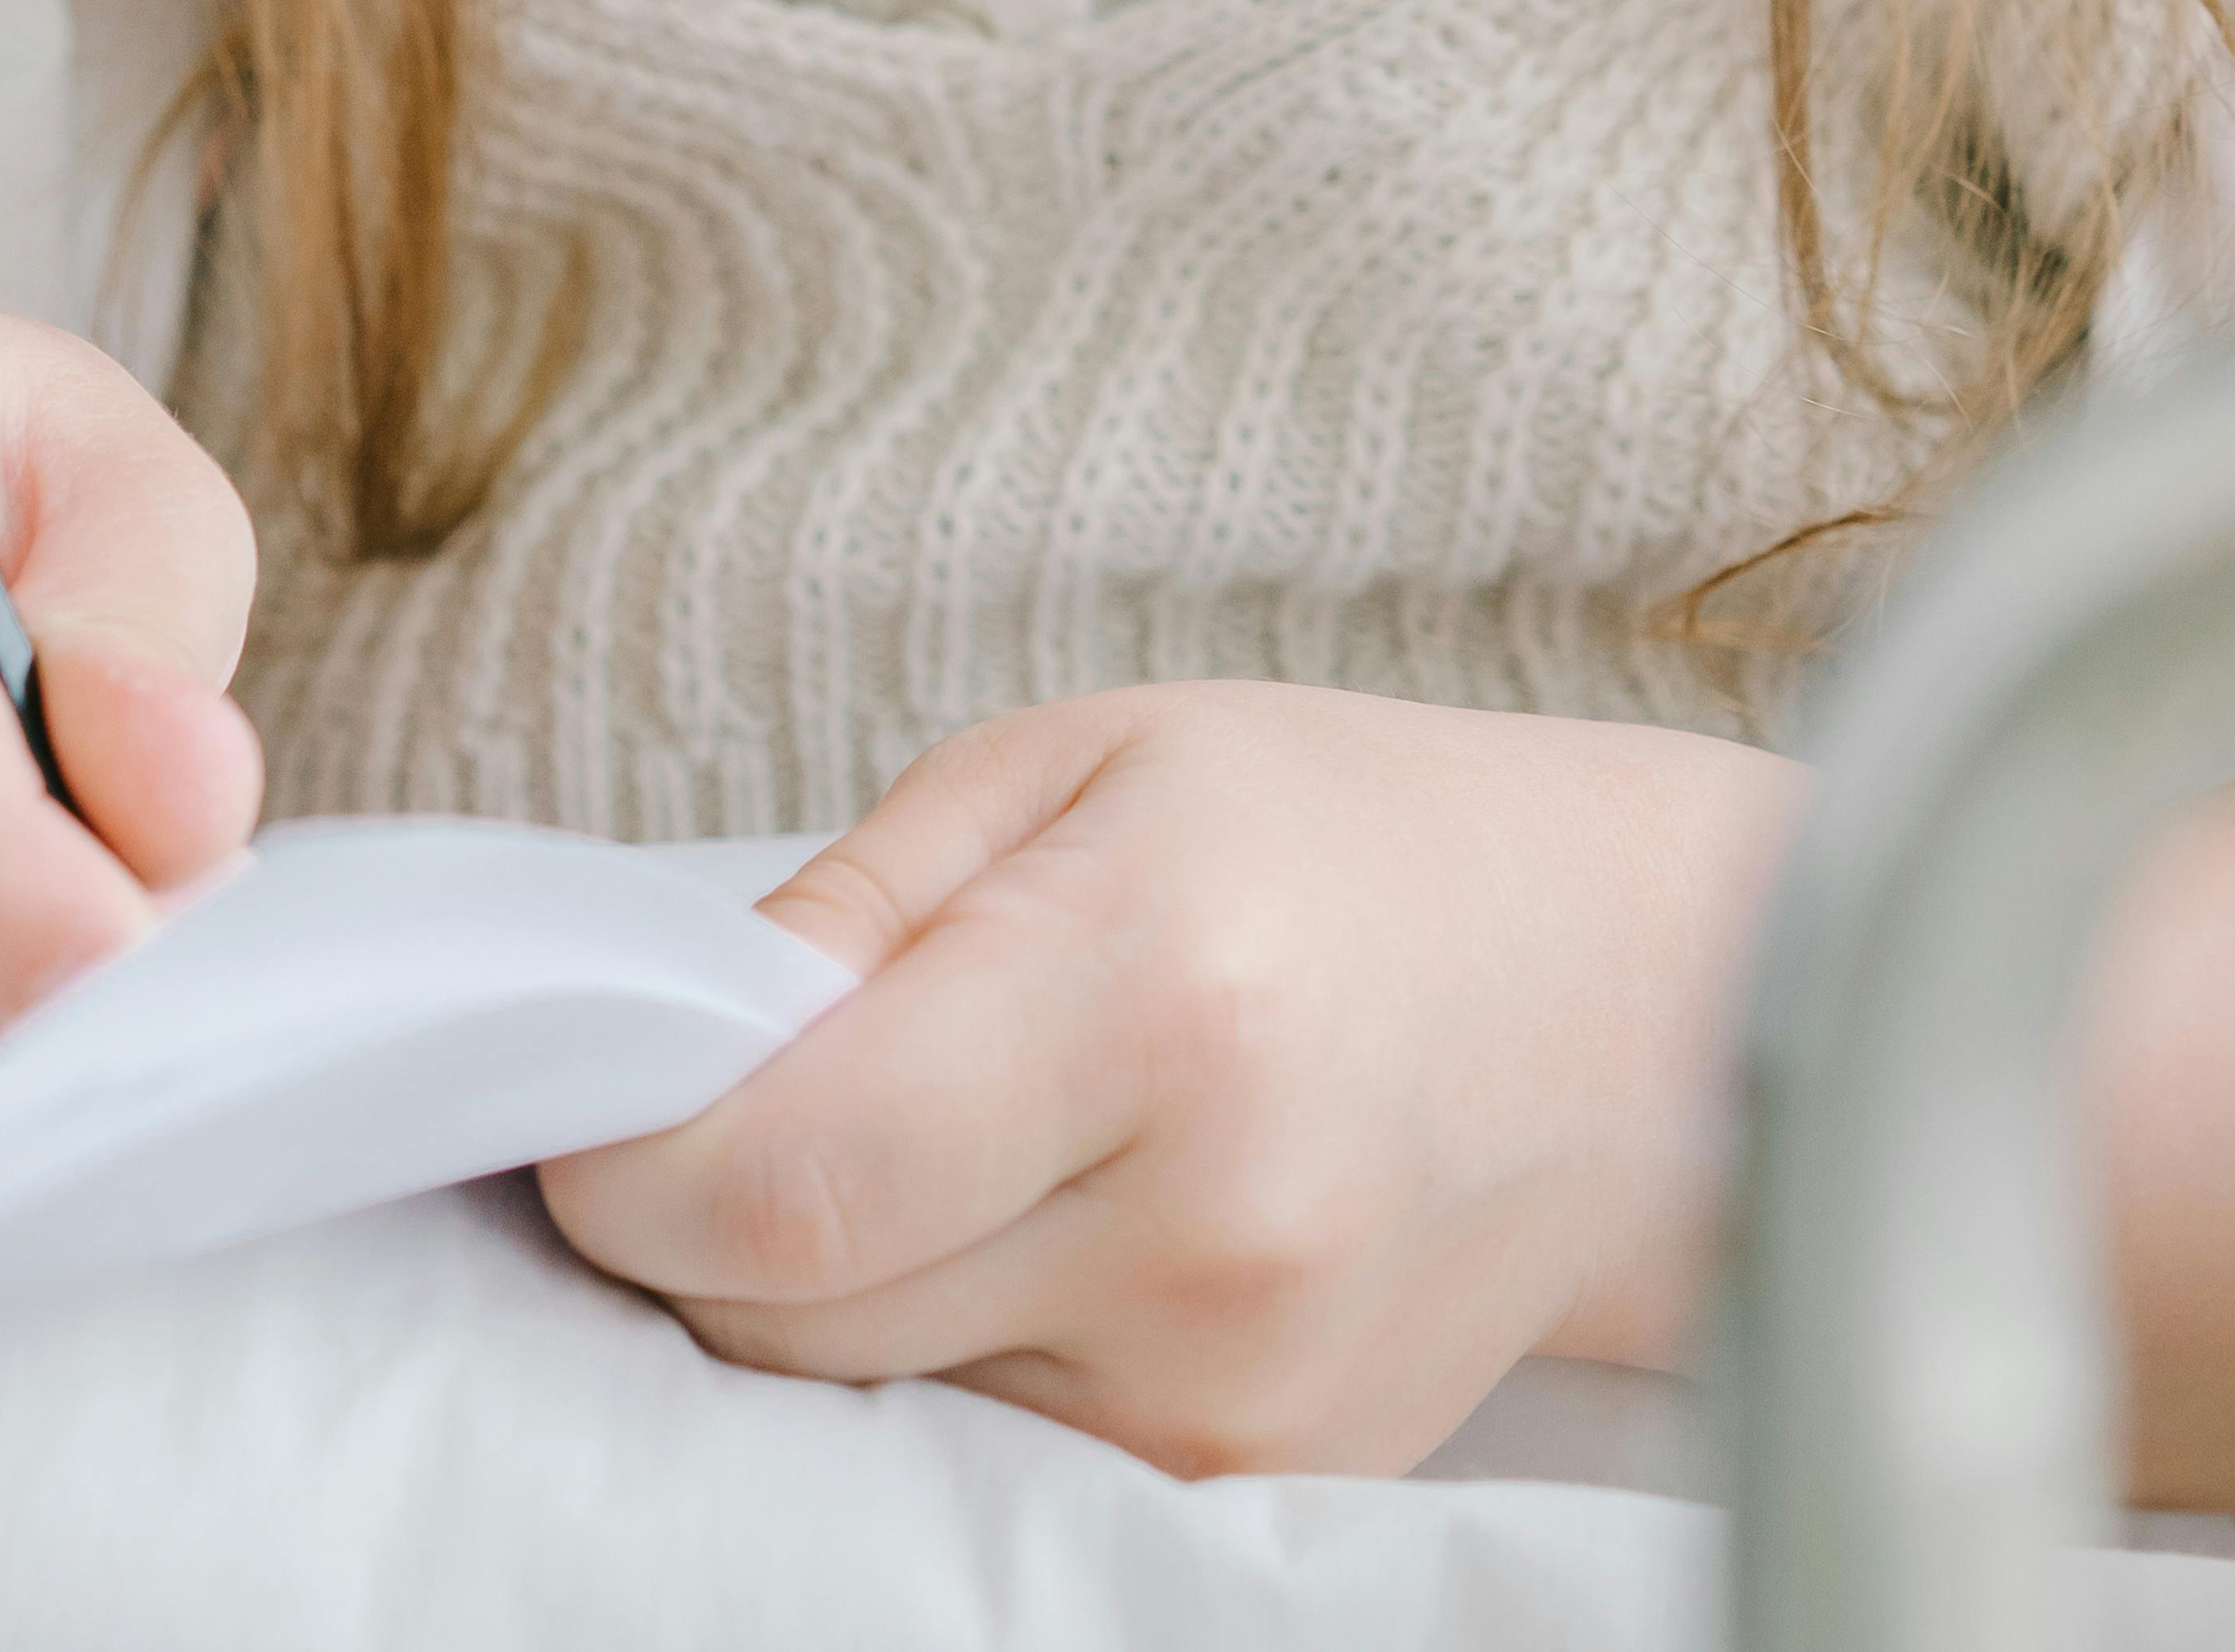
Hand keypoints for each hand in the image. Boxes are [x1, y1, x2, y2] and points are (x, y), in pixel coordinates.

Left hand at [543, 683, 1806, 1477]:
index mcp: (1153, 995)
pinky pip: (994, 1437)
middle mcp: (1203, 1230)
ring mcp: (1237, 1393)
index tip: (594, 1101)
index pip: (778, 1183)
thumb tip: (660, 1043)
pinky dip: (964, 1339)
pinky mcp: (1256, 1479)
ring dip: (848, 1280)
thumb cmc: (1347, 833)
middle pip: (788, 1315)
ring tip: (968, 1128)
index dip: (623, 1163)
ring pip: (875, 1392)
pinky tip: (1058, 1216)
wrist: (1640, 999)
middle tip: (750, 1092)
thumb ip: (856, 910)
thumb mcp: (1086, 756)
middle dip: (709, 1216)